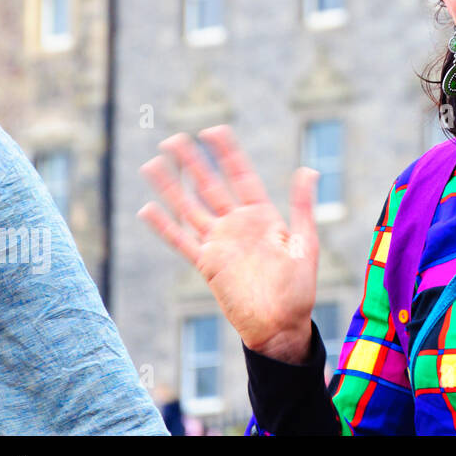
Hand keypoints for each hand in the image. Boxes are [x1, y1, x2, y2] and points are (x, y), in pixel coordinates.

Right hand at [138, 126, 320, 364]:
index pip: (241, 176)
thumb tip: (307, 169)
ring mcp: (220, 244)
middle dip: (192, 162)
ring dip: (171, 187)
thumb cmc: (299, 289)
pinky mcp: (207, 264)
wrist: (281, 326)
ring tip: (152, 164)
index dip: (227, 153)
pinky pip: (181, 241)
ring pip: (189, 208)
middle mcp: (237, 225)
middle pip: (209, 186)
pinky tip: (147, 208)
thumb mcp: (304, 243)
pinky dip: (164, 226)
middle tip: (173, 138)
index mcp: (263, 216)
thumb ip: (301, 206)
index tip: (213, 130)